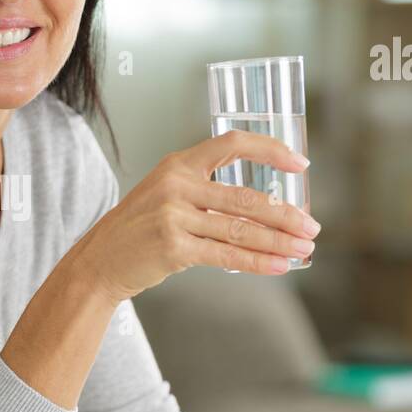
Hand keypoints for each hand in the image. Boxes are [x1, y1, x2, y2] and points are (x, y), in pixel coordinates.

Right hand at [72, 129, 319, 303]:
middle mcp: (176, 185)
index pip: (231, 144)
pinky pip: (226, 255)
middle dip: (285, 215)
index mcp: (178, 164)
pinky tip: (278, 266)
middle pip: (245, 197)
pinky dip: (258, 262)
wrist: (99, 261)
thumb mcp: (166, 196)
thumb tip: (263, 210)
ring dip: (278, 241)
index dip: (270, 150)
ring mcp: (173, 216)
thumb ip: (205, 193)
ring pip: (240, 229)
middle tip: (311, 227)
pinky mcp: (173, 247)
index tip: (299, 164)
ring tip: (303, 249)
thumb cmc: (139, 230)